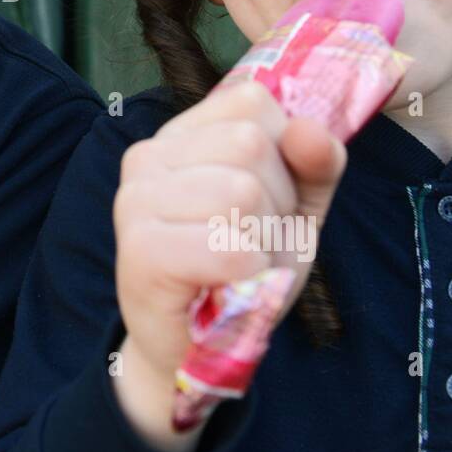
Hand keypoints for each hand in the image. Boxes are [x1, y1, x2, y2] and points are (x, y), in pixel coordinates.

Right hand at [111, 81, 346, 448]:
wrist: (195, 349)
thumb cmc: (242, 271)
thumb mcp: (295, 210)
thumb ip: (315, 164)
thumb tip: (310, 130)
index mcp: (180, 135)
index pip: (252, 102)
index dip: (282, 153)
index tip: (263, 201)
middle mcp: (147, 155)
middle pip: (250, 144)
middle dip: (275, 204)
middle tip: (248, 243)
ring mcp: (136, 200)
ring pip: (241, 192)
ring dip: (262, 243)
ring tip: (236, 266)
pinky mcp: (140, 251)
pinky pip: (229, 248)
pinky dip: (249, 276)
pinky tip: (226, 286)